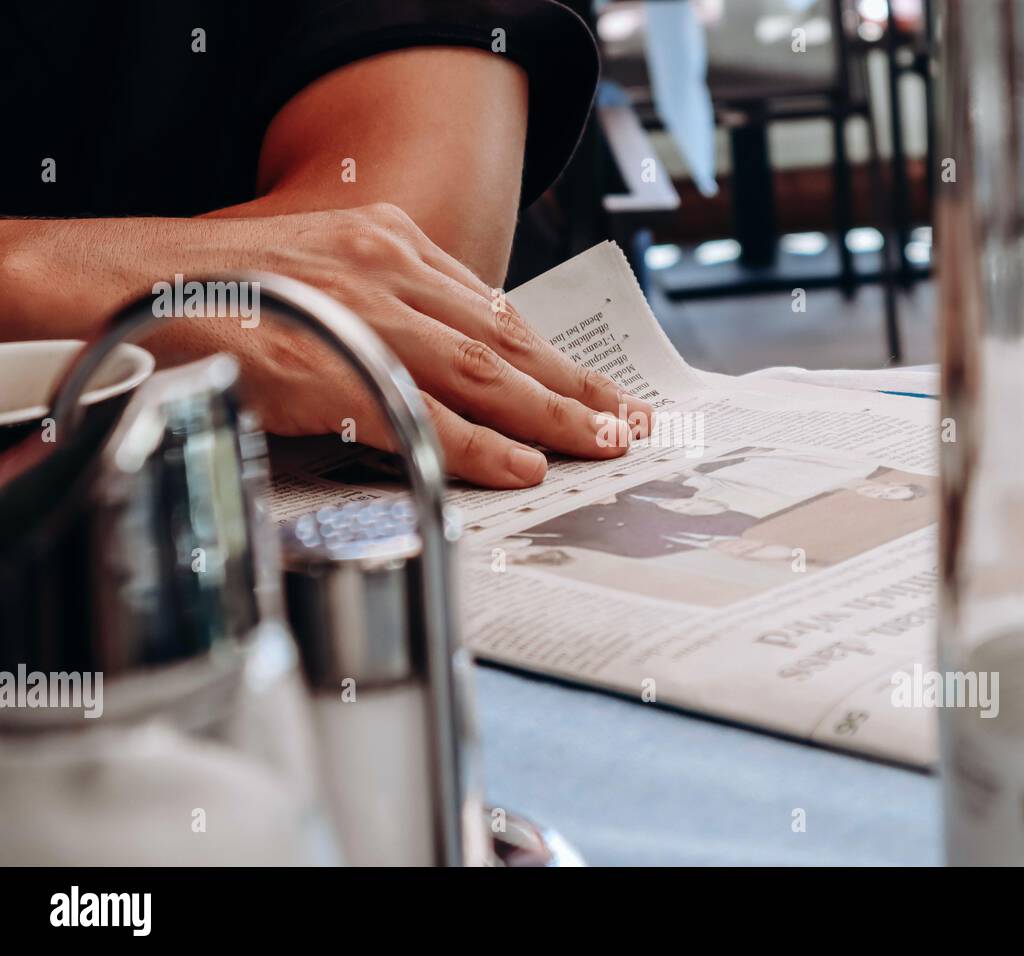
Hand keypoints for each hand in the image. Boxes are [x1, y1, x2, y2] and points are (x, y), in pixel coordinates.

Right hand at [143, 203, 653, 486]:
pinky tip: (520, 466)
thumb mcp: (324, 275)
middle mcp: (387, 270)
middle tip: (632, 424)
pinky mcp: (322, 363)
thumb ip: (390, 315)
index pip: (496, 311)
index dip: (555, 357)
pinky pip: (417, 412)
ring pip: (481, 372)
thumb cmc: (219, 285)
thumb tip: (448, 371)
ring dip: (552, 414)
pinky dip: (477, 444)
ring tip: (604, 446)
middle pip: (506, 340)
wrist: (118, 282)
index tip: (600, 389)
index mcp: (389, 247)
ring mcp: (357, 314)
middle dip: (578, 387)